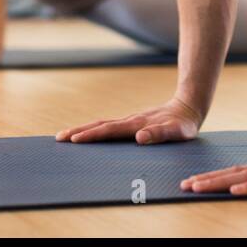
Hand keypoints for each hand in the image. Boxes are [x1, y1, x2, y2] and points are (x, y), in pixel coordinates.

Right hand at [56, 97, 203, 144]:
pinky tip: (88, 135)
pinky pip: (108, 127)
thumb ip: (159, 133)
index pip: (109, 130)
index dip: (92, 135)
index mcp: (136, 124)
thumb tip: (139, 137)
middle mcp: (129, 121)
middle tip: (59, 138)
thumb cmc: (184, 124)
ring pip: (102, 124)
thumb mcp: (177, 132)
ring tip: (65, 136)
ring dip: (83, 129)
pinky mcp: (131, 123)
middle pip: (99, 125)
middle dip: (79, 131)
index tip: (75, 139)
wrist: (188, 107)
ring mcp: (129, 121)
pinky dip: (94, 130)